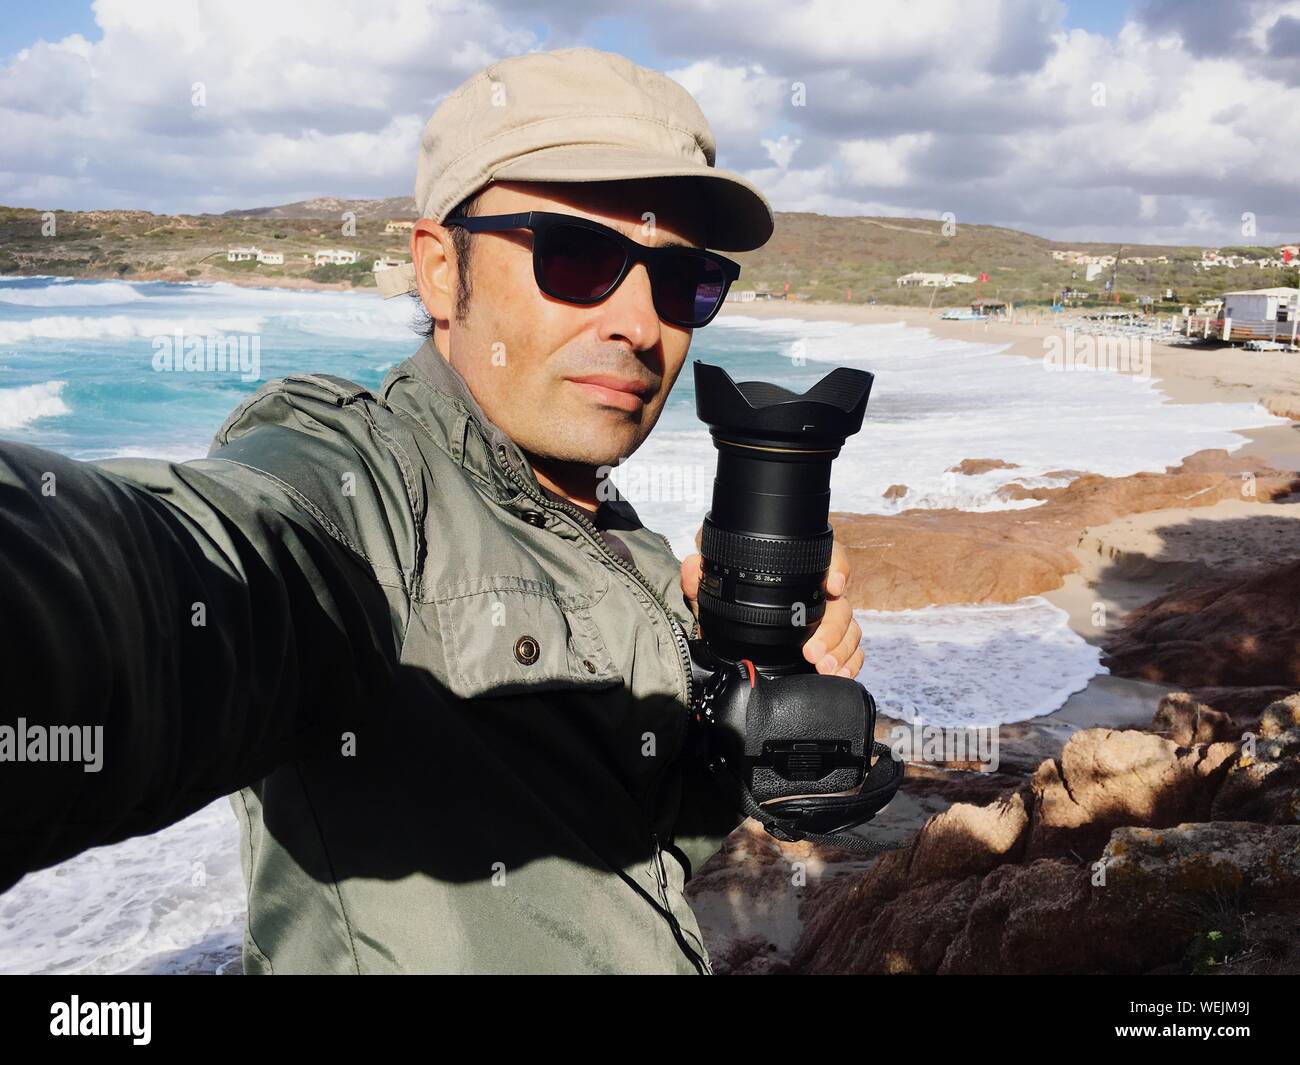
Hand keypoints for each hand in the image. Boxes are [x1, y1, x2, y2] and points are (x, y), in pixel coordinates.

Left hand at [679, 532, 862, 677]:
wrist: (727, 629)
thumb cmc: (728, 596)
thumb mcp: (711, 585)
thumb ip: (701, 574)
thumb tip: (692, 565)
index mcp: (796, 572)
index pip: (827, 556)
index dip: (837, 565)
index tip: (833, 584)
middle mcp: (815, 594)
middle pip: (840, 604)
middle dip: (832, 629)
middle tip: (812, 650)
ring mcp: (825, 619)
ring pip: (849, 629)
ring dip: (840, 649)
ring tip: (824, 667)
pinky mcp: (829, 644)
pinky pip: (851, 650)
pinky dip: (850, 662)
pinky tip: (840, 674)